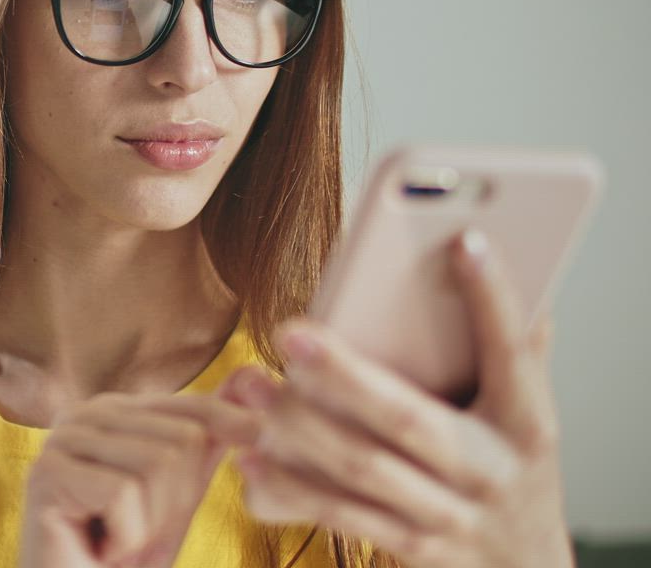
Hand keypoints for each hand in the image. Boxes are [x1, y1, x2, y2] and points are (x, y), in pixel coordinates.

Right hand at [18, 379, 260, 567]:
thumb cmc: (127, 554)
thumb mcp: (180, 491)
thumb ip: (208, 435)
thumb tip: (254, 374)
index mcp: (115, 411)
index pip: (192, 408)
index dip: (229, 429)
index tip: (257, 436)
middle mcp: (84, 414)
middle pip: (182, 440)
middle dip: (174, 505)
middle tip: (139, 532)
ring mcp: (61, 439)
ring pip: (156, 465)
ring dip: (149, 526)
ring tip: (118, 541)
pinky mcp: (46, 472)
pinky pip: (123, 493)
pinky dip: (125, 538)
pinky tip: (99, 548)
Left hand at [226, 230, 574, 567]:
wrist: (527, 566)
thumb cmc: (513, 463)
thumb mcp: (526, 411)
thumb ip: (513, 347)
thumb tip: (488, 255)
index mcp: (527, 423)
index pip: (512, 353)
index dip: (493, 300)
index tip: (464, 241)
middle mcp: (490, 471)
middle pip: (409, 419)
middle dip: (346, 376)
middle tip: (288, 332)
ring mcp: (449, 515)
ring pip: (363, 469)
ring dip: (298, 428)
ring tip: (250, 384)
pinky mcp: (410, 546)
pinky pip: (341, 515)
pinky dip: (292, 487)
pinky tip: (249, 457)